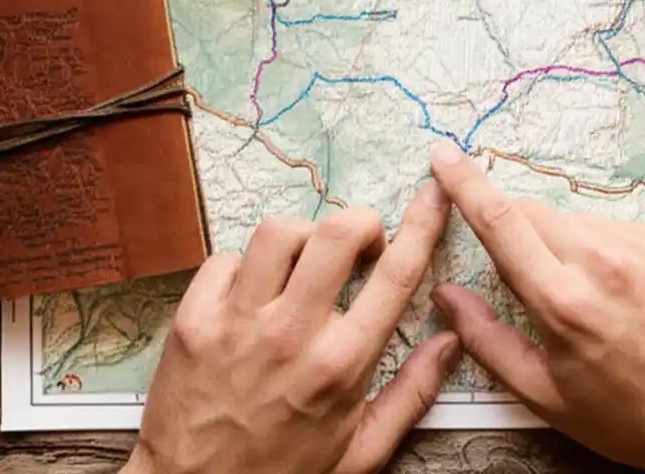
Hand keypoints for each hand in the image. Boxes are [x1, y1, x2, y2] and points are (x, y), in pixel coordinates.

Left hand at [123, 183, 460, 473]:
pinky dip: (246, 264)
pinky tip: (254, 291)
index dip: (422, 226)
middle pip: (336, 233)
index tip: (434, 196)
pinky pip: (224, 258)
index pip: (395, 276)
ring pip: (277, 232)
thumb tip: (451, 342)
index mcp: (341, 365)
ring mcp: (236, 322)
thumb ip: (411, 394)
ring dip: (303, 236)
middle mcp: (291, 334)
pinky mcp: (193, 320)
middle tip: (362, 242)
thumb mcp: (362, 452)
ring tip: (306, 262)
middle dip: (360, 222)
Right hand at [428, 144, 644, 473]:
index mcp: (565, 304)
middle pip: (538, 215)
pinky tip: (636, 295)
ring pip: (583, 223)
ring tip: (602, 303)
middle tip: (542, 283)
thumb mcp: (547, 396)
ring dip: (574, 248)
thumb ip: (487, 340)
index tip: (445, 156)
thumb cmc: (636, 419)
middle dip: (523, 235)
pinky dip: (616, 254)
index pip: (501, 224)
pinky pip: (626, 230)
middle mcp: (608, 265)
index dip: (465, 184)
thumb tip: (447, 296)